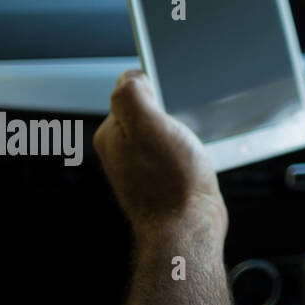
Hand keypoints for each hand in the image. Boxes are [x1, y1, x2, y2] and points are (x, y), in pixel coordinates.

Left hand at [94, 70, 227, 241]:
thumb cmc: (172, 182)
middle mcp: (121, 149)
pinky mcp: (159, 177)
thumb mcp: (150, 126)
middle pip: (149, 109)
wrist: (188, 227)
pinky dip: (186, 148)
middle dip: (170, 111)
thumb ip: (132, 95)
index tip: (170, 106)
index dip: (157, 90)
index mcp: (112, 133)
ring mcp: (139, 165)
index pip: (131, 89)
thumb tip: (131, 76)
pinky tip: (192, 161)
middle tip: (181, 128)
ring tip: (188, 147)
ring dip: (180, 131)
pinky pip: (173, 149)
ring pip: (163, 130)